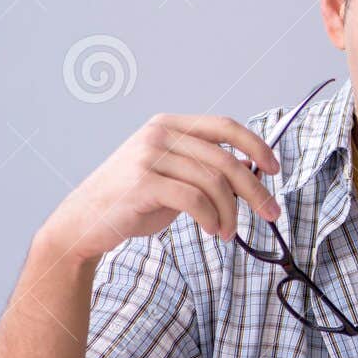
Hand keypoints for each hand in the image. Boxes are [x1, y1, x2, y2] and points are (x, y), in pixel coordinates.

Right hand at [37, 113, 282, 263]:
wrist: (82, 223)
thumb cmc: (132, 202)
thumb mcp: (172, 177)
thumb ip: (204, 169)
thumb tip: (253, 173)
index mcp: (169, 125)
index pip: (225, 126)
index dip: (256, 145)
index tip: (276, 168)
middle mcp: (159, 135)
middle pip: (226, 159)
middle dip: (255, 190)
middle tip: (271, 213)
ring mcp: (148, 156)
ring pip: (213, 183)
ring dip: (230, 213)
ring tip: (228, 232)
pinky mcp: (142, 183)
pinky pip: (194, 200)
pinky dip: (212, 218)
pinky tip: (214, 231)